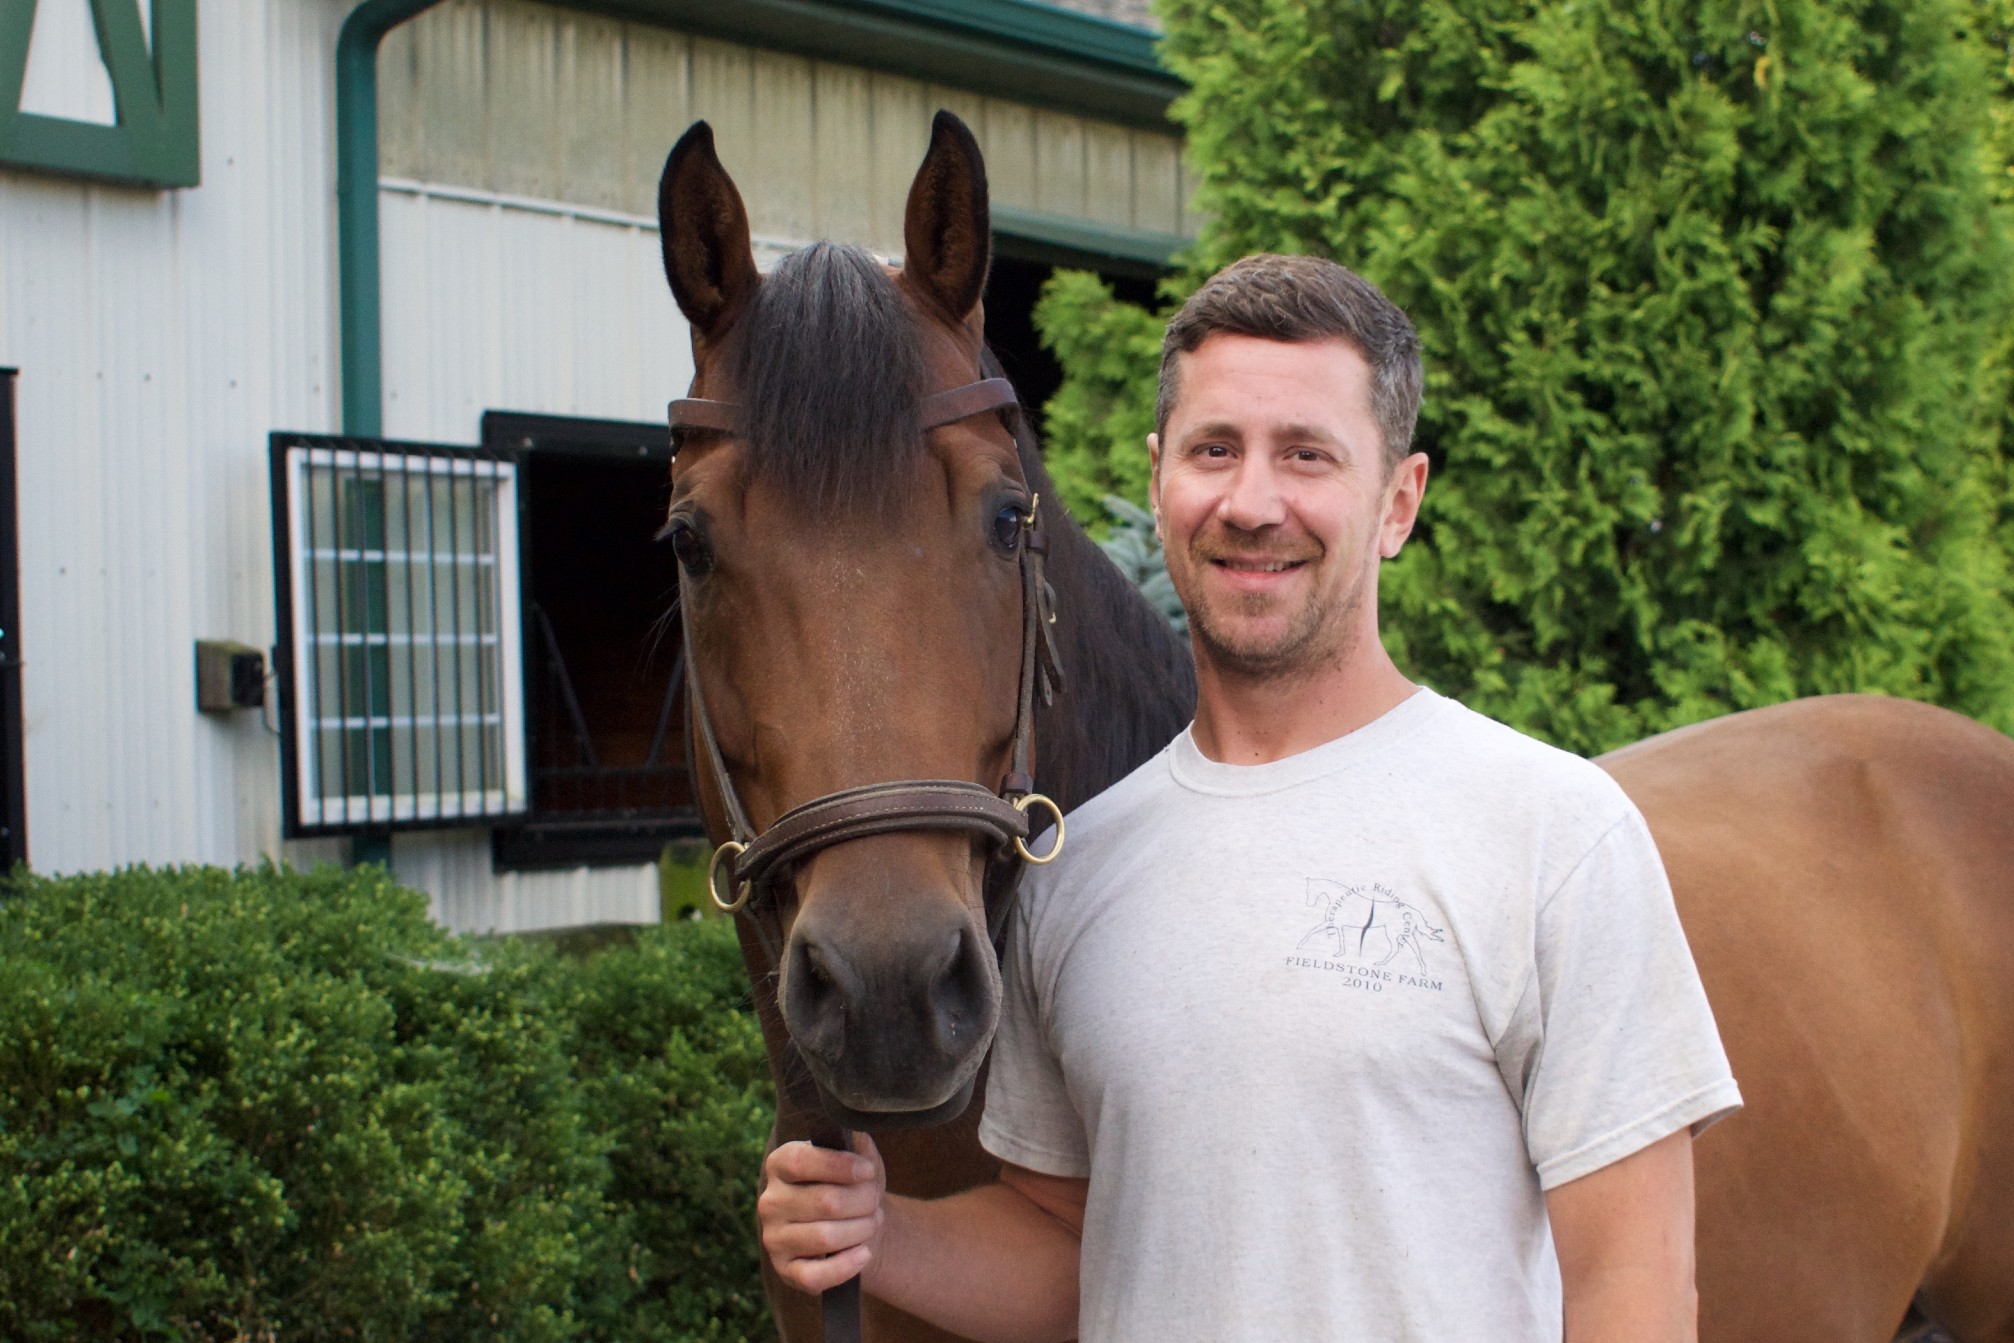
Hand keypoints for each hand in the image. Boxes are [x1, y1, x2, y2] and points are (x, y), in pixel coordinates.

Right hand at [757, 1134, 885, 1293]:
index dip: (840, 1166)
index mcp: (779, 1164)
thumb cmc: (853, 1186)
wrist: (854, 1226)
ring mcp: (774, 1238)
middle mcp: (770, 1201)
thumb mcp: (857, 1156)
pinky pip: (816, 1275)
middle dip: (863, 1201)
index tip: (867, 1171)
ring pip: (825, 1237)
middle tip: (875, 1200)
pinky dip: (847, 1265)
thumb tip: (853, 1131)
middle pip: (825, 1201)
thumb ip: (855, 1140)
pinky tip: (864, 1253)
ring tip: (872, 1222)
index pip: (801, 1162)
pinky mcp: (785, 1271)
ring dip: (861, 1229)